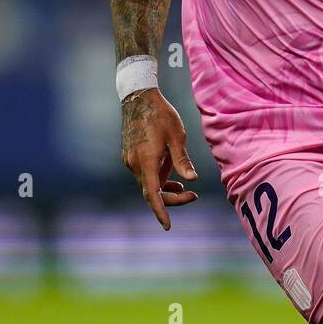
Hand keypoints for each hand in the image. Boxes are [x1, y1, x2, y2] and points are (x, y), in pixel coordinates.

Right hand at [120, 88, 198, 229]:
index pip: (152, 194)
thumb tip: (192, 180)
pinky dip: (157, 180)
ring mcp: (129, 160)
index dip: (161, 211)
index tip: (168, 225)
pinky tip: (171, 177)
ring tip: (185, 189)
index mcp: (146, 160)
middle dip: (171, 199)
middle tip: (194, 196)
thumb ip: (182, 160)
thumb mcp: (177, 136)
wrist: (138, 98)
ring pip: (147, 184)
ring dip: (164, 190)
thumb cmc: (160, 114)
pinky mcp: (129, 156)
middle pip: (151, 192)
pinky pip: (144, 175)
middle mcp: (134, 163)